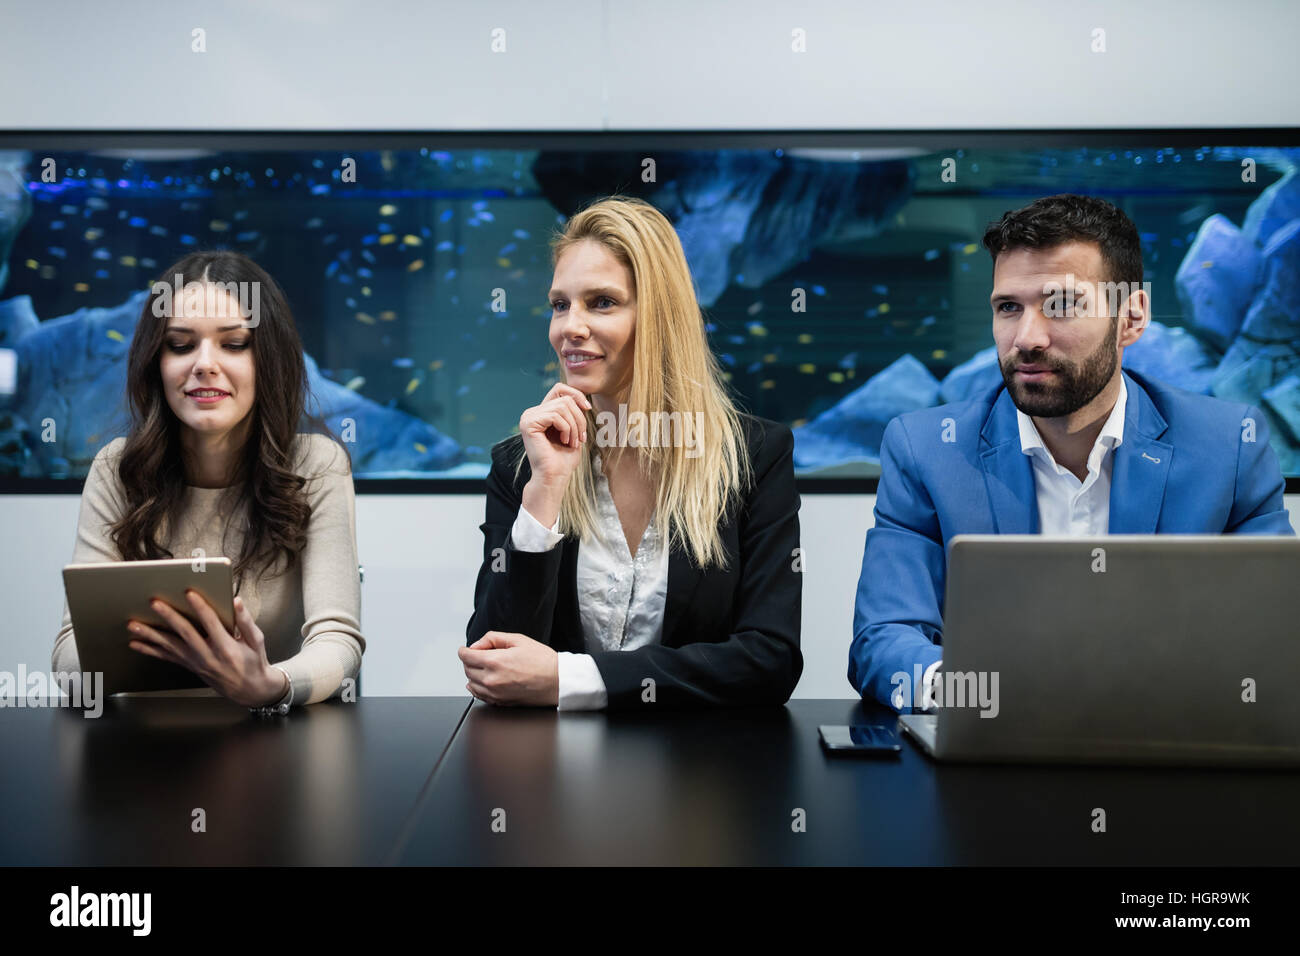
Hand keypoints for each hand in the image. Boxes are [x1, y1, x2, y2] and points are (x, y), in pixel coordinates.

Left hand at [128, 592, 288, 708]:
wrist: (248, 689)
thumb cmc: (253, 662)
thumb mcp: (256, 641)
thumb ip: (245, 621)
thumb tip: (236, 601)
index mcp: (227, 647)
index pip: (211, 624)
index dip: (200, 608)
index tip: (189, 593)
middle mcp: (208, 656)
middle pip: (185, 633)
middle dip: (169, 617)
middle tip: (155, 603)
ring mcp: (196, 662)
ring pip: (170, 646)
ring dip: (150, 635)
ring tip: (133, 624)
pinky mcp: (189, 666)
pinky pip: (166, 657)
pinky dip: (150, 650)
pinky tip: (136, 643)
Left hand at [457, 631, 558, 706]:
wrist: (558, 681)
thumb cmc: (543, 661)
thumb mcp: (518, 639)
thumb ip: (493, 638)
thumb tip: (477, 645)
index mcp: (495, 662)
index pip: (465, 656)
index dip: (464, 650)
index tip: (466, 649)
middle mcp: (491, 679)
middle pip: (466, 670)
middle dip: (470, 661)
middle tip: (480, 655)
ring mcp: (495, 693)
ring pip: (471, 684)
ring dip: (473, 674)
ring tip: (485, 667)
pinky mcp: (500, 702)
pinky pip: (479, 696)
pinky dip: (478, 687)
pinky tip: (486, 681)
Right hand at [519, 383, 591, 524]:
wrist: (554, 477)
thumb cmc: (564, 459)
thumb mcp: (573, 430)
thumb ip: (573, 412)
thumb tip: (580, 396)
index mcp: (540, 413)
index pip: (559, 389)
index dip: (576, 394)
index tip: (587, 408)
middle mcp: (532, 413)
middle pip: (564, 399)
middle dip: (579, 418)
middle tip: (581, 437)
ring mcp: (528, 417)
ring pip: (562, 407)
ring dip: (574, 426)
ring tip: (573, 442)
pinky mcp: (528, 423)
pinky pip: (555, 415)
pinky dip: (566, 428)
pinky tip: (564, 441)